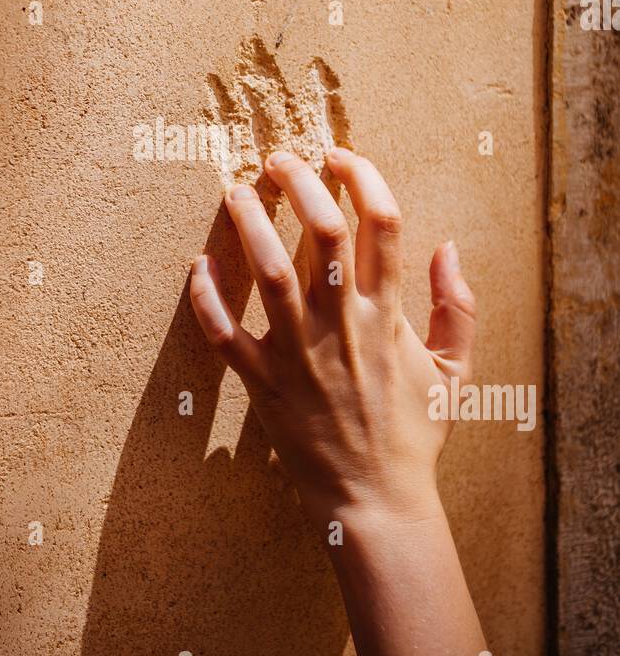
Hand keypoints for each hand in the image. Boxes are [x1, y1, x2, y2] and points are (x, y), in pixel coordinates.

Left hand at [190, 147, 476, 537]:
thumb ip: (459, 307)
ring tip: (235, 192)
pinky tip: (197, 266)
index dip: (362, 176)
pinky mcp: (264, 385)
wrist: (375, 501)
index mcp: (391, 316)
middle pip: (325, 233)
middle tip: (278, 159)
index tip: (338, 154)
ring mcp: (301, 355)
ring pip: (272, 273)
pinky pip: (225, 335)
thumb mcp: (455, 371)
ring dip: (251, 225)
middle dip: (301, 183)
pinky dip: (206, 299)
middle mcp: (345, 326)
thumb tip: (449, 247)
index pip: (383, 224)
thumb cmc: (414, 435)